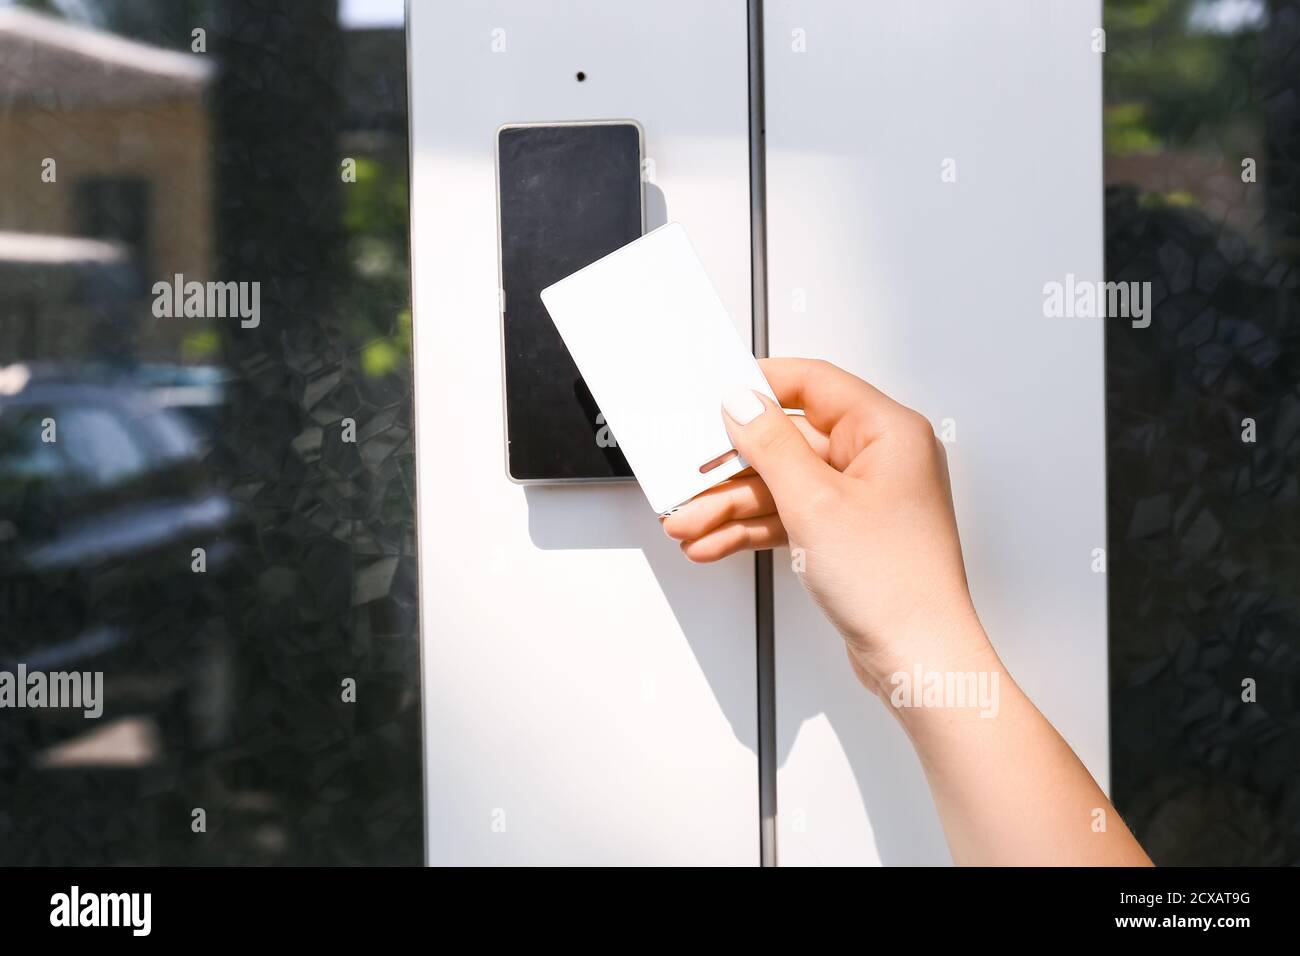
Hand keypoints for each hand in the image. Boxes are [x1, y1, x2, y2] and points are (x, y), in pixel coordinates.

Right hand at [662, 358, 991, 697]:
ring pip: (782, 487)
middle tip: (689, 478)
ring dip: (732, 507)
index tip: (718, 394)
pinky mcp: (848, 536)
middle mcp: (879, 460)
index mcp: (888, 433)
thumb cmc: (897, 586)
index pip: (814, 384)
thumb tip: (743, 404)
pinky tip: (715, 542)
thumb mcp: (815, 503)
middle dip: (731, 470)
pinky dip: (753, 530)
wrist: (919, 660)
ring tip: (690, 524)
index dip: (760, 385)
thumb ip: (771, 446)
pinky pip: (790, 517)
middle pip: (788, 443)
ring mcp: (863, 500)